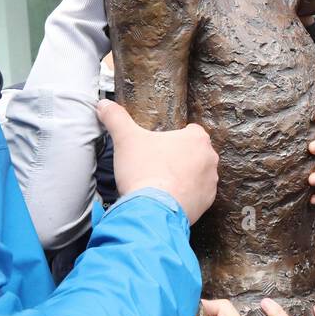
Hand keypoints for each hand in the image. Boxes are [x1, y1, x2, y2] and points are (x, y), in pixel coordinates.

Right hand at [96, 100, 217, 223]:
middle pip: (194, 153)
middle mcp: (209, 159)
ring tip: (161, 182)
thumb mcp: (126, 139)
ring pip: (197, 174)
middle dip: (179, 158)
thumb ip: (116, 118)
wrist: (152, 210)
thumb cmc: (144, 172)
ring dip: (184, 177)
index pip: (190, 130)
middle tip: (158, 165)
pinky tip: (168, 197)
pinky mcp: (207, 201)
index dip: (174, 137)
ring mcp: (210, 182)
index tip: (160, 146)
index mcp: (197, 139)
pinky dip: (185, 195)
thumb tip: (104, 105)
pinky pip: (197, 194)